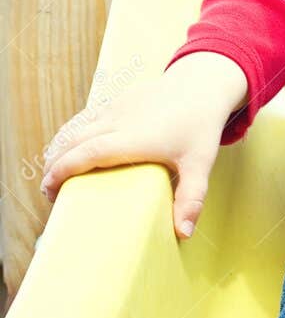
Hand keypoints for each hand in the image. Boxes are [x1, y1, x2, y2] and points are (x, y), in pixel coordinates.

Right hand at [39, 67, 237, 239]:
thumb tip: (183, 233)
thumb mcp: (200, 164)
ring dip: (58, 148)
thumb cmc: (200, 126)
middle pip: (73, 141)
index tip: (49, 190)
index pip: (87, 154)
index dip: (63, 170)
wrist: (202, 83)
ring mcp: (114, 108)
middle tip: (48, 191)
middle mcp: (117, 121)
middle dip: (54, 165)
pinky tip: (68, 146)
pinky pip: (84, 117)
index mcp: (132, 139)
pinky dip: (70, 133)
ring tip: (51, 172)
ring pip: (75, 127)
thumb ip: (191, 198)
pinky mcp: (116, 100)